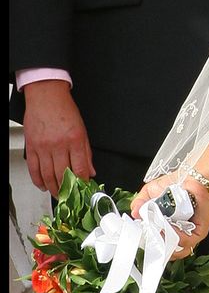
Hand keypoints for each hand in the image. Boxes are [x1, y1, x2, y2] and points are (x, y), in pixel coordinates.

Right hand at [22, 81, 93, 195]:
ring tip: (58, 194)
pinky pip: (34, 169)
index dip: (82, 182)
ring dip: (53, 188)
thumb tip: (91, 171)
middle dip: (67, 190)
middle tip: (70, 196)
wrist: (46, 96)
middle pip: (62, 175)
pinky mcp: (32, 147)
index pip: (80, 169)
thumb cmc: (64, 110)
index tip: (84, 189)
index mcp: (74, 140)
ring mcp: (43, 147)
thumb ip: (86, 153)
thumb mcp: (82, 130)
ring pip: (48, 175)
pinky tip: (43, 185)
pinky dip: (38, 180)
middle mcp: (58, 145)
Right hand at [131, 173, 208, 257]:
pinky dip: (176, 236)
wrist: (192, 179)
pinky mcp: (199, 232)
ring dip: (165, 242)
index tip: (141, 239)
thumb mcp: (150, 192)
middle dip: (156, 248)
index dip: (149, 245)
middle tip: (149, 237)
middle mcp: (177, 234)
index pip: (158, 246)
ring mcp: (188, 234)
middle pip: (167, 253)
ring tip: (159, 230)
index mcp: (166, 228)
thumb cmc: (174, 185)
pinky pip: (186, 241)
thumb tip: (134, 213)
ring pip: (176, 250)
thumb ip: (139, 203)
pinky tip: (170, 226)